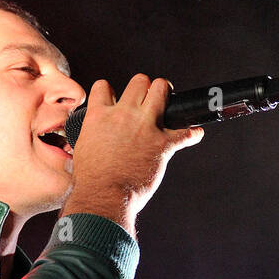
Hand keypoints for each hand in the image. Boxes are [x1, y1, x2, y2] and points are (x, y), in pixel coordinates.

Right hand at [60, 74, 202, 234]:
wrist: (103, 197)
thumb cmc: (92, 181)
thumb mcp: (83, 149)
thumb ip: (93, 135)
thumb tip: (97, 137)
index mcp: (99, 116)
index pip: (104, 87)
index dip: (112, 92)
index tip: (117, 101)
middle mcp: (122, 115)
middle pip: (139, 81)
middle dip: (146, 88)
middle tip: (150, 99)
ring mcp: (144, 127)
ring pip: (161, 90)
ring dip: (167, 95)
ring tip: (170, 104)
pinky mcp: (162, 144)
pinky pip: (185, 132)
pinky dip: (193, 133)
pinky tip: (195, 134)